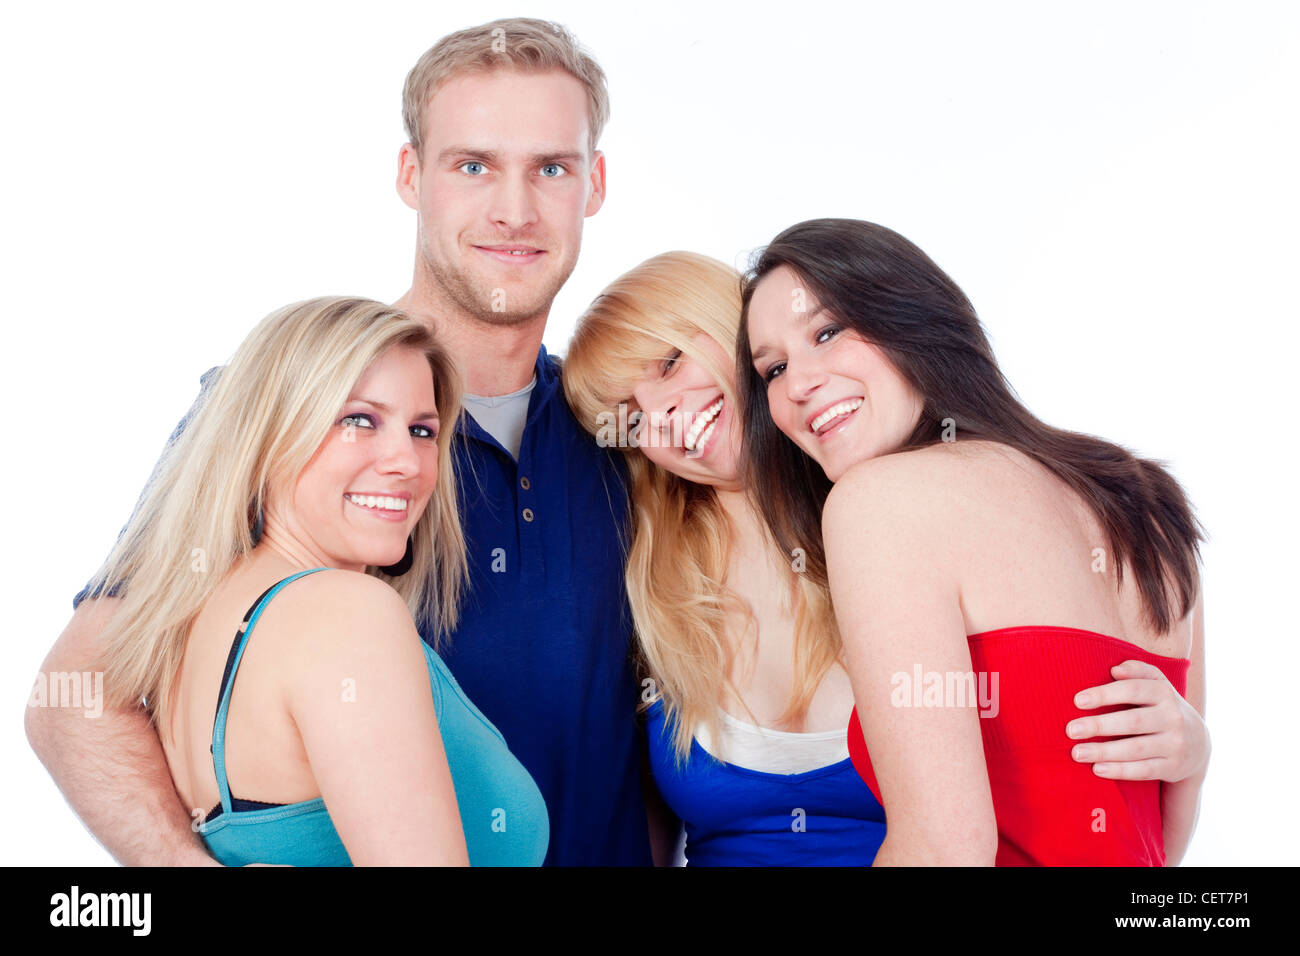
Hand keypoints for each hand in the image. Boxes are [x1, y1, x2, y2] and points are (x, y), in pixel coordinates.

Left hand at [1066, 660, 1208, 782]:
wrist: (1198, 743)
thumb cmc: (1163, 707)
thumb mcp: (1157, 684)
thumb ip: (1138, 670)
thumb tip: (1115, 669)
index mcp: (1165, 693)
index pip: (1133, 689)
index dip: (1105, 694)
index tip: (1078, 701)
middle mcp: (1173, 718)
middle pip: (1132, 721)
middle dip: (1099, 725)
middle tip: (1071, 730)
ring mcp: (1175, 744)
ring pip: (1136, 749)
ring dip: (1104, 751)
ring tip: (1077, 753)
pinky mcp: (1173, 767)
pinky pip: (1144, 770)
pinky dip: (1120, 770)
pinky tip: (1097, 769)